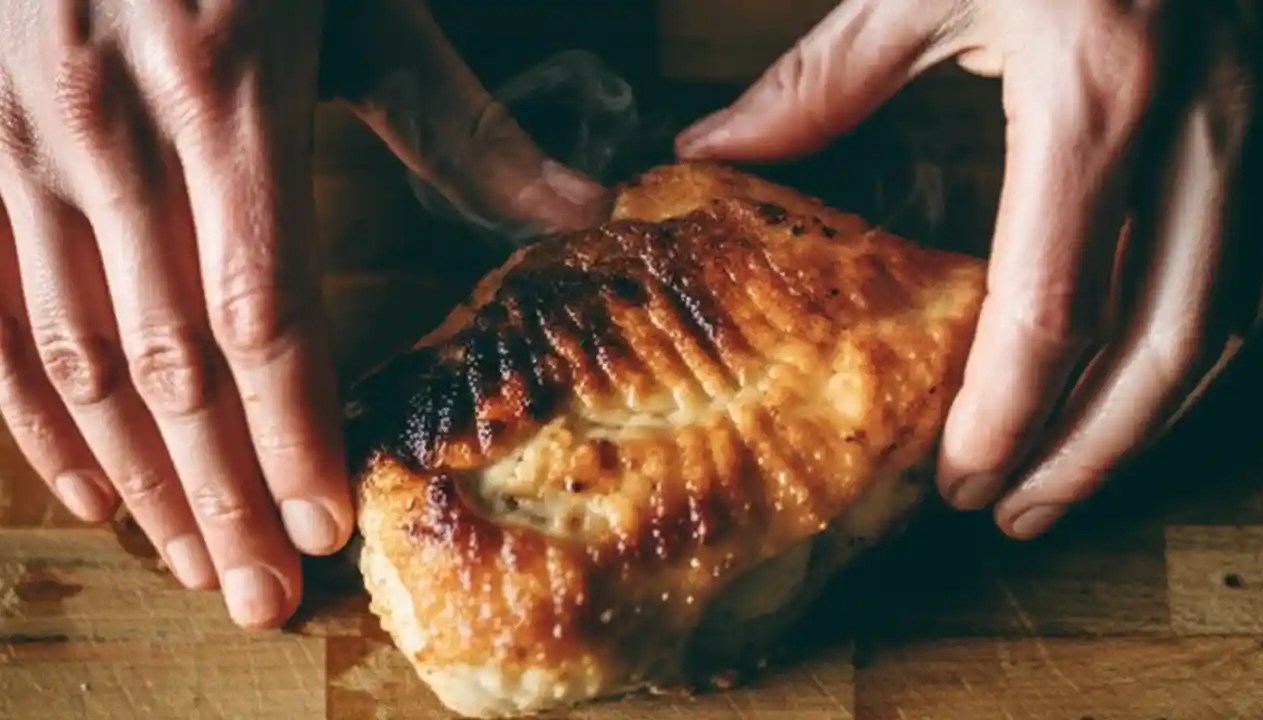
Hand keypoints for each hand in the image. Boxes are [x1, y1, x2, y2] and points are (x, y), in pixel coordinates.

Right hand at [0, 0, 606, 628]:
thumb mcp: (364, 9)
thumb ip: (462, 122)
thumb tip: (584, 206)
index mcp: (229, 92)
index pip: (264, 304)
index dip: (295, 426)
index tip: (330, 519)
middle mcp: (111, 131)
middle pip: (169, 357)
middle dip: (222, 490)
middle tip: (264, 592)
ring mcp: (22, 144)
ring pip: (74, 352)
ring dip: (140, 475)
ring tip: (198, 562)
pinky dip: (31, 414)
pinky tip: (85, 486)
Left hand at [676, 0, 1262, 538]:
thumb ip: (820, 83)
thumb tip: (712, 155)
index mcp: (1095, 91)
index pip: (1055, 306)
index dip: (1006, 413)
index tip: (955, 479)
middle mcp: (1198, 124)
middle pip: (1160, 345)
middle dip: (1085, 452)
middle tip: (1012, 513)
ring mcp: (1258, 126)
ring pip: (1224, 325)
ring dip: (1147, 426)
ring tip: (1068, 483)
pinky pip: (1252, 273)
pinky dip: (1192, 355)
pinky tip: (1136, 394)